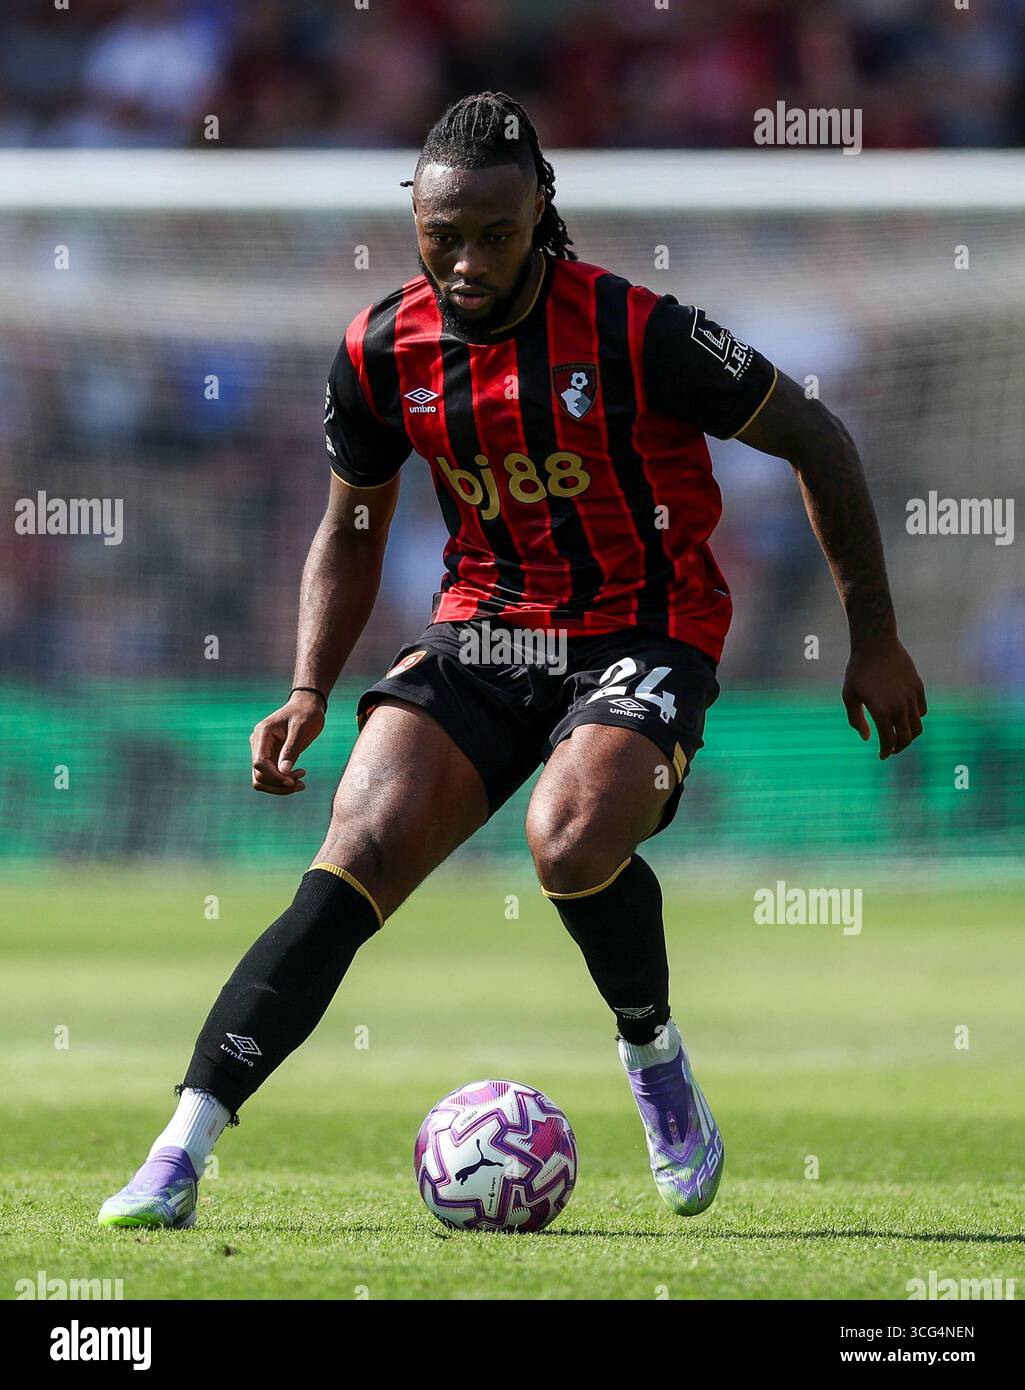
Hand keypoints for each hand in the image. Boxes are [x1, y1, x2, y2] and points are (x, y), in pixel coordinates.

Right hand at [250, 692, 324, 793]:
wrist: (306, 706)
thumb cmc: (306, 714)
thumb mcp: (302, 729)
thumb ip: (291, 750)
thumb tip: (283, 771)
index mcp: (263, 733)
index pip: (260, 763)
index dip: (274, 776)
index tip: (292, 781)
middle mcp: (258, 743)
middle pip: (259, 775)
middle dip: (279, 784)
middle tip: (301, 782)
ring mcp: (262, 751)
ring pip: (262, 779)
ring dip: (280, 787)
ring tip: (301, 783)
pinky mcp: (269, 757)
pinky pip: (270, 776)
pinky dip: (282, 782)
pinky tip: (298, 776)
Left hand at [842, 633, 926, 759]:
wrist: (876, 645)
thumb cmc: (858, 671)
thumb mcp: (849, 696)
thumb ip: (856, 720)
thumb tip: (868, 738)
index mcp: (881, 711)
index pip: (889, 741)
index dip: (886, 752)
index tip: (882, 756)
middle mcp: (900, 707)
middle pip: (906, 738)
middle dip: (898, 748)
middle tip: (891, 750)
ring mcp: (911, 697)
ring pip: (917, 726)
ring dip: (909, 736)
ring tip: (900, 737)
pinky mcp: (918, 687)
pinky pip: (922, 710)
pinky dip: (915, 719)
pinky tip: (905, 719)